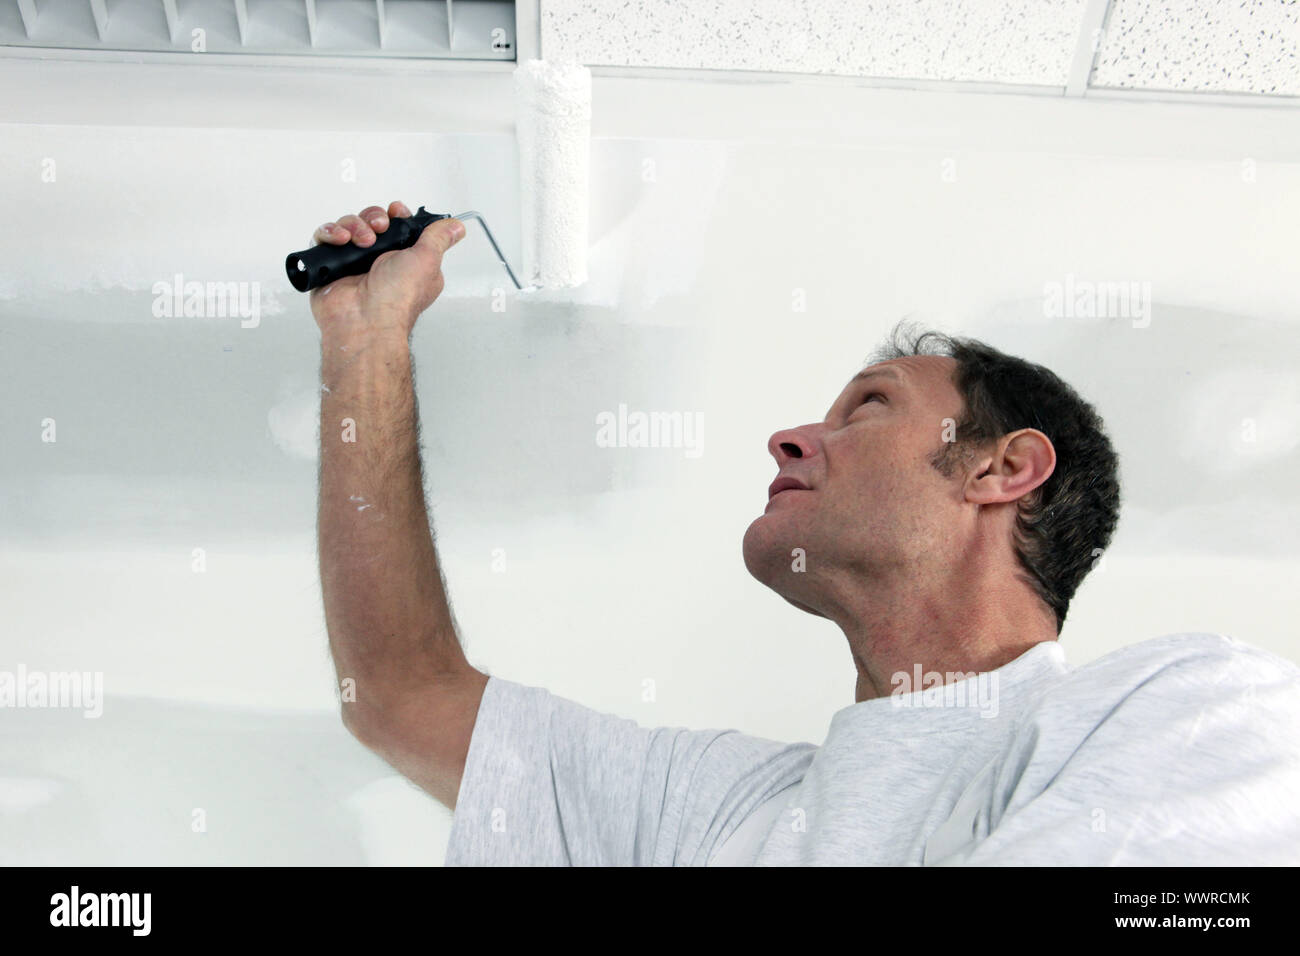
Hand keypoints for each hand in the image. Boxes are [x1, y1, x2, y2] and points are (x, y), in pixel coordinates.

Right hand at [308, 200, 465, 340]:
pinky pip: (324, 238)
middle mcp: (381, 263)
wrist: (366, 320)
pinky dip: (330, 234)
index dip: (396, 215)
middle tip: (378, 229)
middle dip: (374, 218)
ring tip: (361, 242)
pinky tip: (341, 241)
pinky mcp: (330, 266)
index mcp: (406, 261)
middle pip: (371, 222)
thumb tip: (455, 227)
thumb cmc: (398, 298)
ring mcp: (354, 264)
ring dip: (353, 226)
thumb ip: (439, 238)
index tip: (396, 212)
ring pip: (348, 226)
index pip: (398, 227)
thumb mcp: (428, 260)